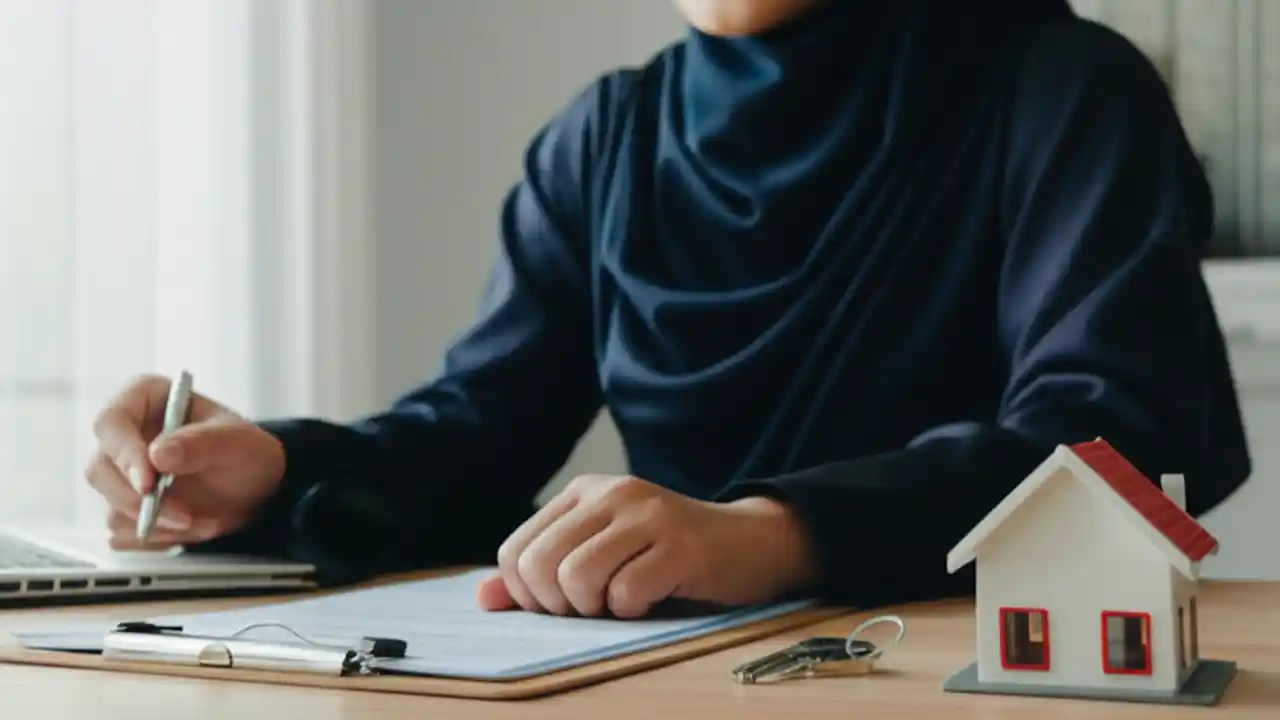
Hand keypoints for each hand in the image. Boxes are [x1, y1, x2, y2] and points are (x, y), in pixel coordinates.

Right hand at [85, 375, 286, 549]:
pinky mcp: (126, 507)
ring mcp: (121, 474)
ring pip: (112, 506)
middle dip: (141, 501)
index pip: (112, 423)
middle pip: (100, 470)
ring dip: (159, 524)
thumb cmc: (246, 451)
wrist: (256, 488)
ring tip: (206, 522)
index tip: (148, 483)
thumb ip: (200, 444)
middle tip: (184, 516)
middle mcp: (126, 435)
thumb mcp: (236, 442)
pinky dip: (159, 538)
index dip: (124, 454)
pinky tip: (192, 528)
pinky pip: (124, 532)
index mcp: (146, 399)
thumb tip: (157, 455)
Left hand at [475, 474, 817, 617]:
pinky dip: (634, 610)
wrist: (750, 544)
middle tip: (593, 607)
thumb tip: (483, 597)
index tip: (564, 603)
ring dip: (595, 608)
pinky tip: (655, 598)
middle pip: (538, 566)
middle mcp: (612, 493)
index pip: (514, 552)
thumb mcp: (601, 556)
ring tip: (622, 602)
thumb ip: (542, 574)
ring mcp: (648, 515)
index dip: (528, 595)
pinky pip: (626, 592)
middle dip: (558, 606)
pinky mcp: (680, 544)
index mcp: (583, 493)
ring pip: (576, 578)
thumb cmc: (667, 558)